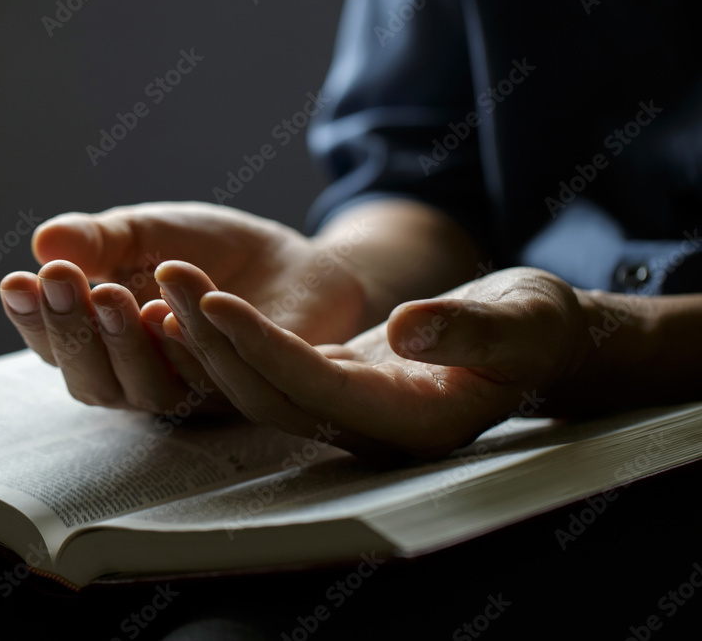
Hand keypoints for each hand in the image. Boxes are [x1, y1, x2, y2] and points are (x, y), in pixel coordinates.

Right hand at [0, 201, 371, 413]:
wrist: (298, 264)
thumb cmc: (211, 255)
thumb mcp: (148, 233)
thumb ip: (101, 240)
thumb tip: (44, 241)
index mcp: (109, 347)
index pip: (58, 348)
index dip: (34, 320)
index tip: (16, 279)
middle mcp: (145, 381)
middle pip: (94, 381)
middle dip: (72, 331)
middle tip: (60, 279)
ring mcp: (195, 394)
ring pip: (148, 388)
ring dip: (124, 342)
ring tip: (111, 292)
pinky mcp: (247, 393)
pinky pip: (213, 380)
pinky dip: (188, 347)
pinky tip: (168, 314)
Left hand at [157, 263, 593, 458]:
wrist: (531, 341)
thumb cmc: (534, 330)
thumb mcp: (519, 322)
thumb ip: (469, 330)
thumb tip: (410, 328)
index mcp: (415, 422)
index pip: (321, 388)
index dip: (265, 348)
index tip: (215, 300)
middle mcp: (370, 430)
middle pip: (272, 394)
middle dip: (216, 338)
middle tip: (170, 274)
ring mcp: (349, 414)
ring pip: (260, 386)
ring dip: (212, 336)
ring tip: (171, 278)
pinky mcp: (334, 389)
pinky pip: (269, 372)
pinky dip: (232, 339)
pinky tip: (196, 302)